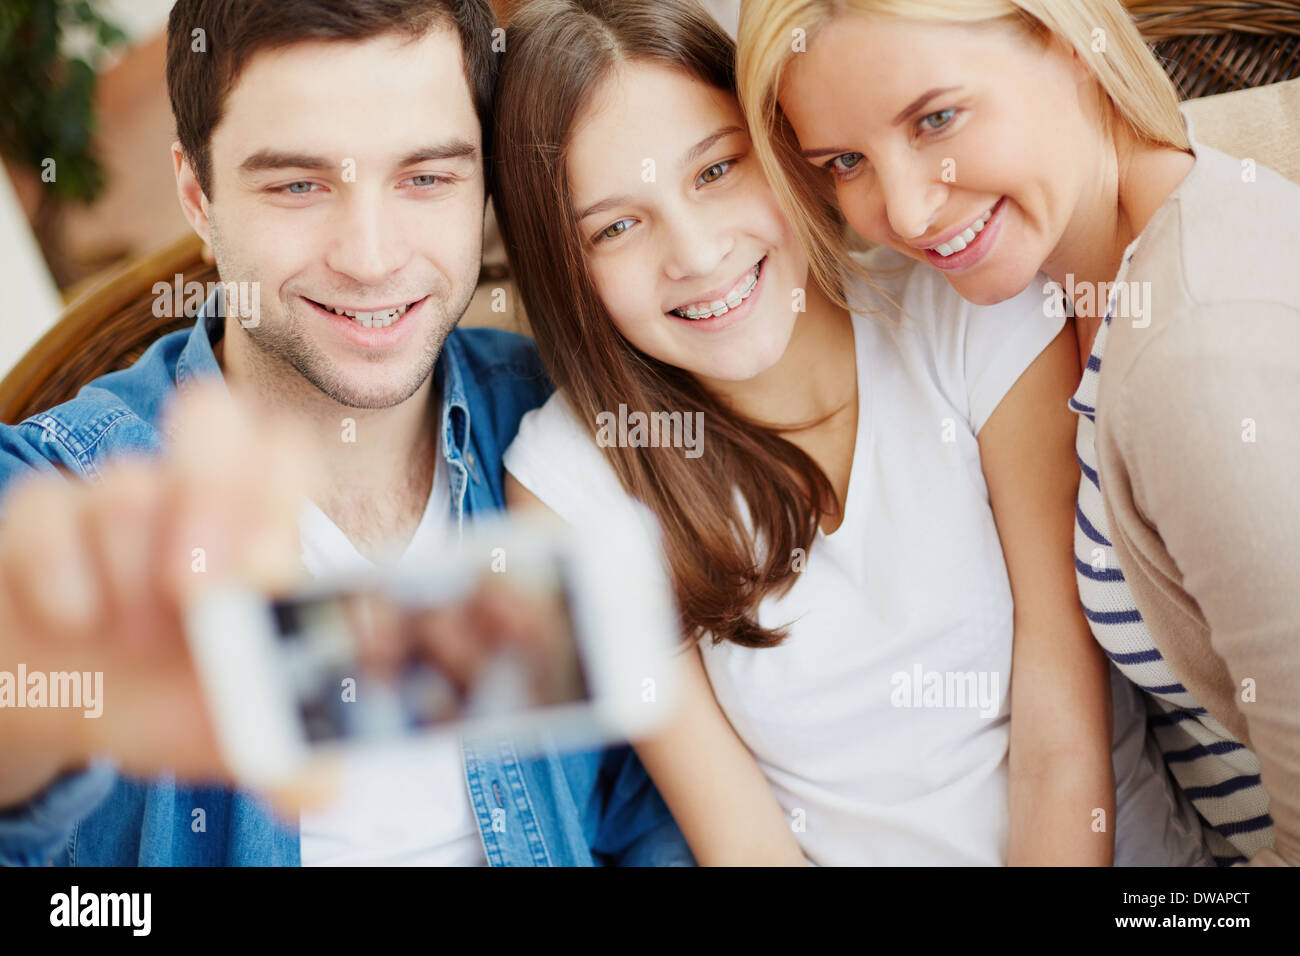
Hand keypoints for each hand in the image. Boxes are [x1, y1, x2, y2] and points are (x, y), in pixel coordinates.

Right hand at [0, 382, 330, 814]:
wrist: (67, 707)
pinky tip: (76, 619)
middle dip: (210, 492)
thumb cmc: (166, 695)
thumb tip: (329, 782)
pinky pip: (48, 507)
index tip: (260, 573)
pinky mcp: (39, 520)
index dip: (279, 493)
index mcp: (252, 529)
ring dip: (133, 571)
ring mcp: (112, 501)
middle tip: (196, 588)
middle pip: (210, 415)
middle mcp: (187, 497)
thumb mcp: (226, 730)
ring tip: (134, 640)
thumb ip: (283, 753)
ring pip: (128, 484)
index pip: (284, 455)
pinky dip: (63, 569)